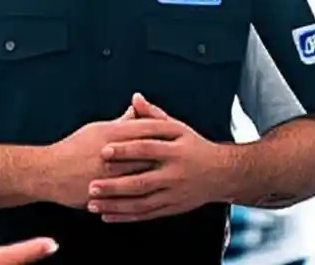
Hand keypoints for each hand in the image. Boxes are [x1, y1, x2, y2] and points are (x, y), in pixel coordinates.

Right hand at [39, 104, 168, 208]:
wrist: (50, 172)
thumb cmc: (73, 148)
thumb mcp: (96, 129)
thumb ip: (119, 122)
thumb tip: (136, 110)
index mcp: (111, 135)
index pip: (145, 128)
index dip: (163, 128)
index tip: (179, 129)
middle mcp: (113, 153)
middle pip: (149, 152)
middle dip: (168, 153)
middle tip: (185, 155)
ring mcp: (111, 175)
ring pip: (143, 174)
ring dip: (160, 175)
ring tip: (175, 175)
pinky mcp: (108, 192)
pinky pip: (131, 194)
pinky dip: (145, 193)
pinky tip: (157, 194)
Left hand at [87, 93, 228, 222]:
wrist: (222, 173)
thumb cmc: (193, 146)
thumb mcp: (178, 128)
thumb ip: (153, 115)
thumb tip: (135, 98)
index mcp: (175, 150)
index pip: (147, 148)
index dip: (125, 149)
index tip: (103, 150)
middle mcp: (175, 173)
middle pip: (141, 181)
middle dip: (115, 185)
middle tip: (91, 185)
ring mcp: (174, 193)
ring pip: (141, 202)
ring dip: (116, 205)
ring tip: (92, 203)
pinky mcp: (173, 207)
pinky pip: (146, 214)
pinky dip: (126, 217)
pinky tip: (107, 216)